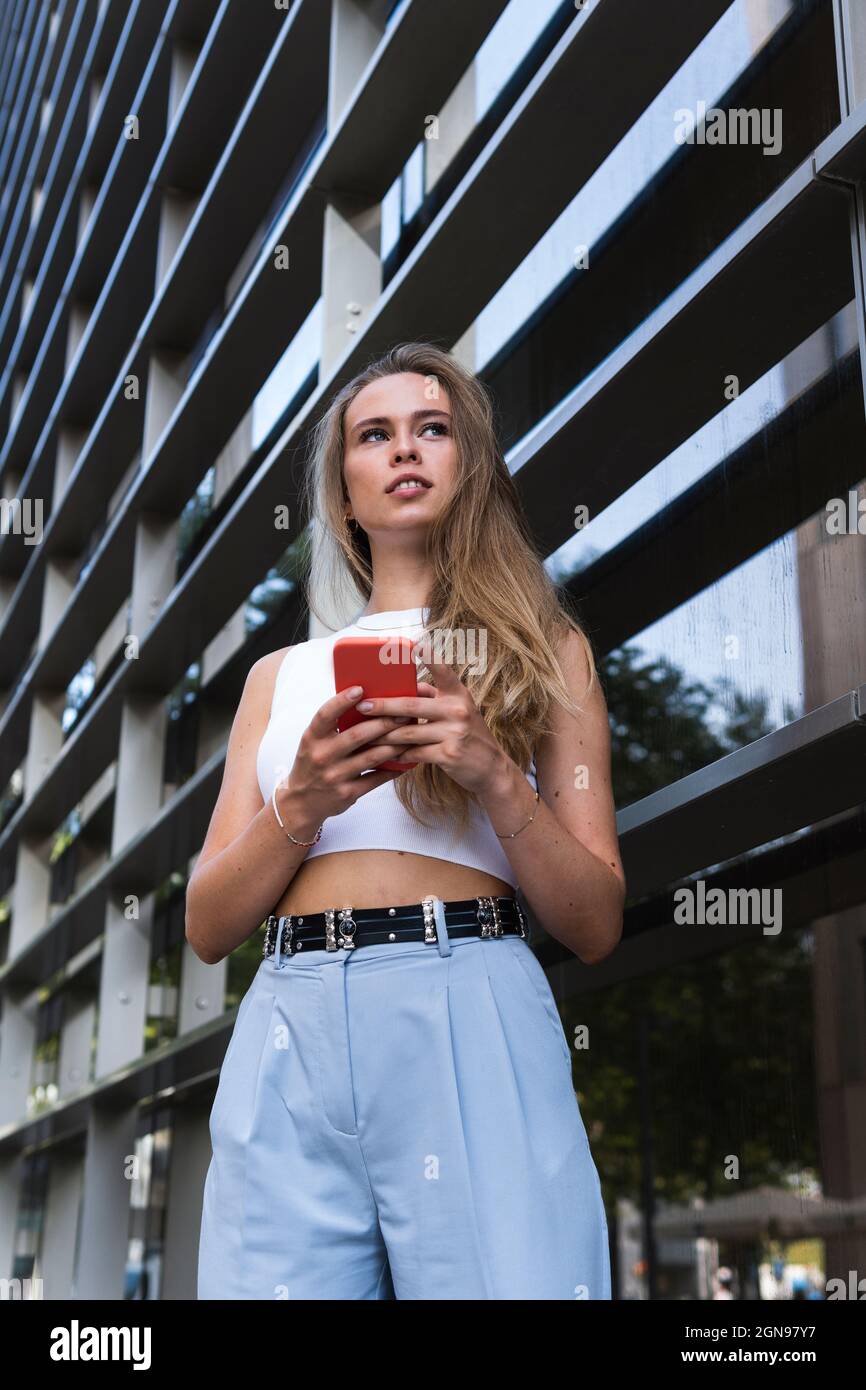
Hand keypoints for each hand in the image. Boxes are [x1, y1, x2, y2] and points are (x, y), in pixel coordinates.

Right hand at [278, 684, 414, 834]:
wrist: (302, 802)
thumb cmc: (313, 763)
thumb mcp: (314, 742)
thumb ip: (333, 725)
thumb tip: (364, 701)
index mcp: (312, 738)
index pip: (325, 715)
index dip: (342, 701)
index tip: (360, 689)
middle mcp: (322, 756)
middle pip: (357, 735)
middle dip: (384, 723)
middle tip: (403, 713)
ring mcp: (335, 776)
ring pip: (372, 756)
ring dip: (394, 744)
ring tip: (410, 733)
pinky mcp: (347, 793)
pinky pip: (376, 779)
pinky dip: (393, 768)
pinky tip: (406, 760)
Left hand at [354, 642, 505, 796]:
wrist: (493, 769)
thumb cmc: (470, 736)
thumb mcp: (459, 710)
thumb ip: (435, 697)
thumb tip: (406, 687)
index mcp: (459, 694)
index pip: (443, 671)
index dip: (429, 656)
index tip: (415, 644)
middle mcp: (457, 710)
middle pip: (412, 705)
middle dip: (384, 706)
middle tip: (363, 706)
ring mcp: (454, 732)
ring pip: (409, 732)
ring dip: (385, 735)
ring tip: (367, 736)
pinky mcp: (449, 754)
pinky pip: (415, 753)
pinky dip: (399, 755)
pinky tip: (388, 755)